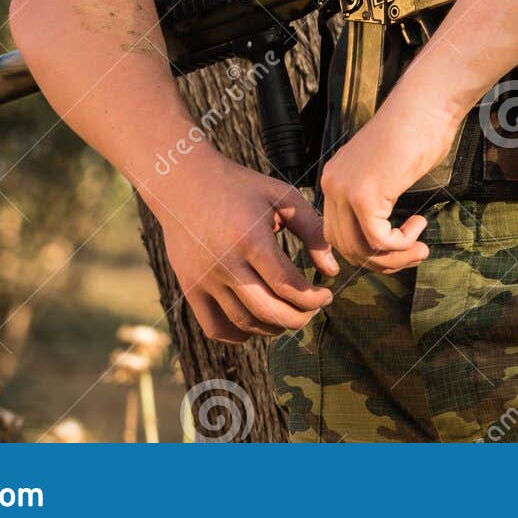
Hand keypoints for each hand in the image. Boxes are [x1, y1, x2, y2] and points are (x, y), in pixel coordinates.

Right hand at [149, 149, 337, 343]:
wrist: (184, 182)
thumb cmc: (240, 187)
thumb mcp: (281, 196)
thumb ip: (312, 230)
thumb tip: (332, 271)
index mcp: (250, 238)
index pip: (287, 285)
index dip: (313, 298)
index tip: (326, 295)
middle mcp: (225, 263)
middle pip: (267, 311)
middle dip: (299, 319)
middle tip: (312, 311)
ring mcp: (204, 279)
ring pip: (245, 323)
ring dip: (274, 327)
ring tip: (289, 314)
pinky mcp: (189, 288)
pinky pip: (216, 328)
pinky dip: (240, 334)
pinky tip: (257, 322)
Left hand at [319, 87, 462, 270]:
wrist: (426, 103)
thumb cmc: (417, 131)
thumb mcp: (387, 171)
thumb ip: (378, 200)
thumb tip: (384, 239)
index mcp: (335, 178)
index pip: (338, 233)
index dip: (368, 250)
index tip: (398, 248)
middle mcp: (332, 184)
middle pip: (346, 247)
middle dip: (382, 260)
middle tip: (414, 252)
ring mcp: (345, 189)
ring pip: (361, 250)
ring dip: (395, 257)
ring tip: (420, 246)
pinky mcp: (364, 194)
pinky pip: (379, 240)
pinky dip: (401, 244)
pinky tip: (418, 227)